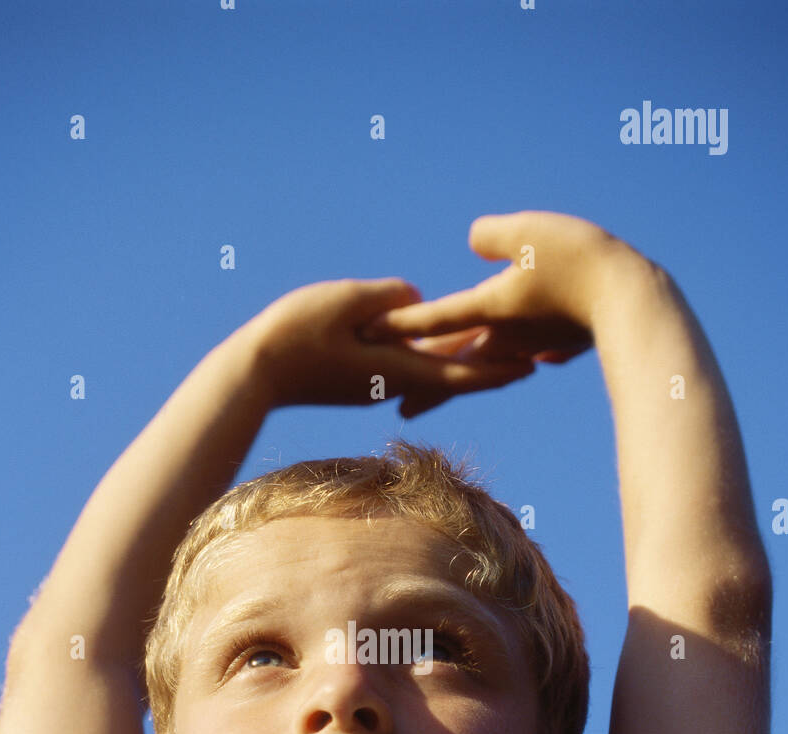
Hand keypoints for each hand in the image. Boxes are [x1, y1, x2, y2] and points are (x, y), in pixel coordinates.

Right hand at [247, 277, 533, 412]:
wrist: (252, 374)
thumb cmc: (293, 336)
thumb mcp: (345, 301)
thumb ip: (387, 296)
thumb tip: (417, 296)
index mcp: (395, 369)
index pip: (457, 373)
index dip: (496, 370)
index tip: (532, 366)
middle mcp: (392, 382)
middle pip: (452, 374)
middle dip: (492, 364)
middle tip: (534, 356)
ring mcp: (377, 383)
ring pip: (429, 368)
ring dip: (464, 358)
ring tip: (499, 342)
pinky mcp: (362, 378)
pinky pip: (406, 364)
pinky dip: (432, 353)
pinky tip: (446, 341)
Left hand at [360, 212, 627, 416]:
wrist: (630, 300)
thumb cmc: (578, 260)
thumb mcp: (527, 231)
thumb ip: (492, 235)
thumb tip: (472, 241)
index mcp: (491, 311)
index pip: (435, 319)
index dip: (400, 325)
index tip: (367, 338)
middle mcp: (505, 338)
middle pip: (454, 362)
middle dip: (423, 383)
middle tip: (394, 405)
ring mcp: (531, 345)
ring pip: (485, 366)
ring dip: (457, 384)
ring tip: (437, 399)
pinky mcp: (557, 342)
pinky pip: (525, 356)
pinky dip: (512, 365)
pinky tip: (526, 365)